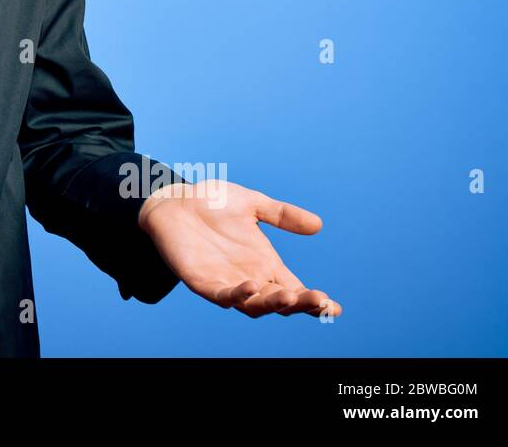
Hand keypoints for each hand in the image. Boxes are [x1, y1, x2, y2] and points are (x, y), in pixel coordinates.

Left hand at [137, 179, 342, 317]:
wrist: (173, 199)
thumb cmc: (212, 202)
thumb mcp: (252, 204)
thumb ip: (282, 214)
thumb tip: (318, 225)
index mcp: (265, 264)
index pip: (295, 289)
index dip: (314, 301)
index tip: (335, 308)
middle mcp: (249, 278)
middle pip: (279, 302)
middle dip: (300, 304)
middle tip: (319, 302)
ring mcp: (225, 281)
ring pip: (253, 305)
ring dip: (272, 304)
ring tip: (290, 297)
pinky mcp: (200, 280)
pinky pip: (220, 294)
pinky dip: (236, 295)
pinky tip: (250, 287)